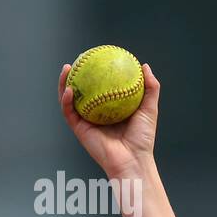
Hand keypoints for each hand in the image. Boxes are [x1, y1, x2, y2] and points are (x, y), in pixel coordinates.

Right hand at [58, 61, 160, 177]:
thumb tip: (144, 66)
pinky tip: (68, 89)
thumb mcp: (149, 109)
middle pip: (83, 91)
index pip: (101, 87)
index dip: (97, 73)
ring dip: (65, 83)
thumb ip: (150, 88)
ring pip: (71, 99)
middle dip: (78, 74)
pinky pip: (69, 112)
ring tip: (68, 68)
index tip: (97, 57)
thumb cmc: (143, 138)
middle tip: (78, 59)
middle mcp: (97, 113)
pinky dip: (66, 100)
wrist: (133, 160)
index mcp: (111, 108)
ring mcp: (87, 121)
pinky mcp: (79, 129)